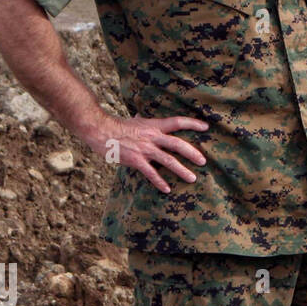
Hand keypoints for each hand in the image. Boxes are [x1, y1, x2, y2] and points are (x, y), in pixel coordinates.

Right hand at [82, 114, 207, 193]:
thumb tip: (142, 116)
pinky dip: (159, 182)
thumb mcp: (135, 121)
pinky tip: (167, 189)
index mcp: (154, 126)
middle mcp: (152, 137)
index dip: (192, 124)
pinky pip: (151, 173)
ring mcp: (145, 149)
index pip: (177, 122)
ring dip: (181, 170)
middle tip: (203, 161)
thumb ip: (143, 121)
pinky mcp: (136, 160)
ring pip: (168, 160)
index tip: (206, 127)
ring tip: (192, 178)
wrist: (101, 131)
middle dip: (192, 153)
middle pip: (177, 144)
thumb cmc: (117, 126)